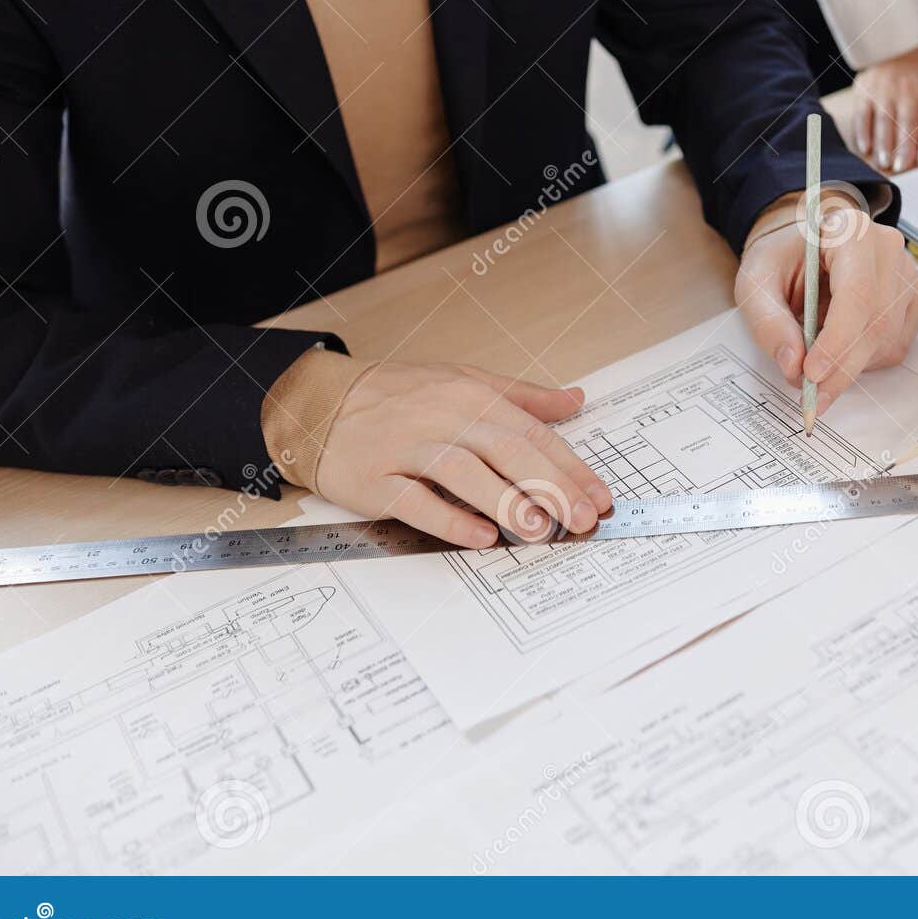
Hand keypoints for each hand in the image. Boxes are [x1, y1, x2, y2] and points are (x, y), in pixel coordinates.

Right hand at [315, 362, 612, 547]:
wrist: (319, 405)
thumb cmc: (398, 397)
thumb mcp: (462, 382)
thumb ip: (521, 396)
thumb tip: (575, 400)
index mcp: (470, 395)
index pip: (531, 432)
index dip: (569, 466)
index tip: (598, 497)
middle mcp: (441, 417)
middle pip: (505, 449)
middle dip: (549, 486)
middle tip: (580, 519)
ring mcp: (407, 448)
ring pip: (462, 472)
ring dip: (505, 501)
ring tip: (540, 529)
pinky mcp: (375, 480)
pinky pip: (415, 502)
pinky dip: (449, 519)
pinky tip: (480, 536)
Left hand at [736, 199, 917, 414]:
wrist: (803, 252)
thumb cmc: (781, 261)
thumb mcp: (756, 284)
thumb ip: (768, 322)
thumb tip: (793, 365)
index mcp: (849, 231)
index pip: (856, 293)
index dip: (837, 340)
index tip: (812, 373)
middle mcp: (886, 250)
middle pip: (876, 322)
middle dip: (842, 368)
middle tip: (811, 397)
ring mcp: (905, 275)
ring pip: (887, 341)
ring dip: (850, 366)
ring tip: (816, 359)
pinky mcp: (911, 301)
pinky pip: (894, 347)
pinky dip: (864, 361)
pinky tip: (839, 349)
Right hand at [853, 34, 917, 172]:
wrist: (900, 29)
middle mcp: (910, 89)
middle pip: (908, 124)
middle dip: (904, 149)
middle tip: (903, 169)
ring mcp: (886, 89)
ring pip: (885, 122)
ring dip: (884, 145)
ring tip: (885, 162)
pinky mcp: (867, 89)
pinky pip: (864, 114)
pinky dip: (863, 132)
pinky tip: (866, 147)